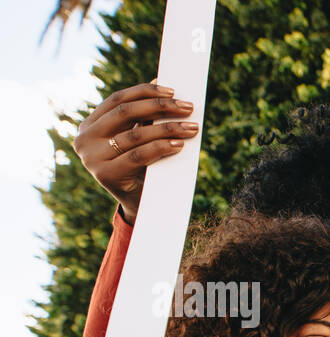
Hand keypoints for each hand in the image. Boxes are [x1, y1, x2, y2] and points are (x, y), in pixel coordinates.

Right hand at [73, 82, 198, 224]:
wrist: (140, 205)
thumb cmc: (141, 168)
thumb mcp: (137, 139)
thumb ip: (143, 118)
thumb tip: (162, 84)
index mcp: (89, 125)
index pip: (117, 100)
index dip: (145, 92)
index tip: (172, 90)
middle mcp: (85, 138)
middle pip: (125, 113)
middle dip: (160, 107)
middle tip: (187, 107)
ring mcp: (92, 157)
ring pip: (135, 135)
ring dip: (167, 128)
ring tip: (191, 127)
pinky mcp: (105, 174)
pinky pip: (138, 156)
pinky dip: (160, 147)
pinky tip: (179, 144)